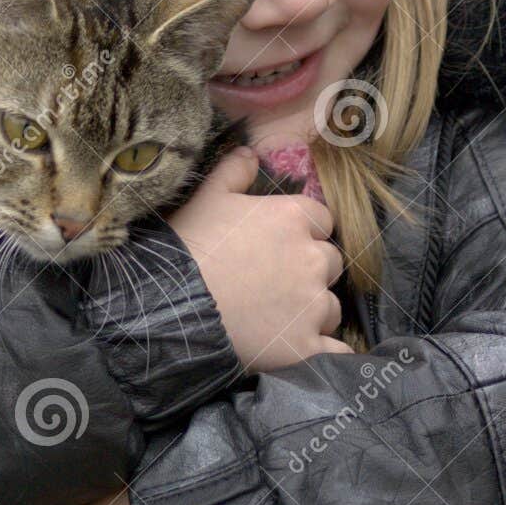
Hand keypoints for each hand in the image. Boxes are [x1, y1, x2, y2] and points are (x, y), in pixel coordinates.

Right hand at [167, 148, 350, 371]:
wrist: (170, 308)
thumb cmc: (187, 248)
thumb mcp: (205, 199)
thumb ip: (233, 171)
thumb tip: (251, 153)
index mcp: (294, 218)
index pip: (321, 220)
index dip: (303, 233)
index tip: (281, 246)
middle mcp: (313, 258)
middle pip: (331, 263)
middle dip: (312, 272)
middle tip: (278, 284)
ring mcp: (313, 305)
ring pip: (332, 307)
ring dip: (314, 312)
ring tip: (279, 321)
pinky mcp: (307, 345)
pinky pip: (335, 350)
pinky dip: (326, 350)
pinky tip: (310, 351)